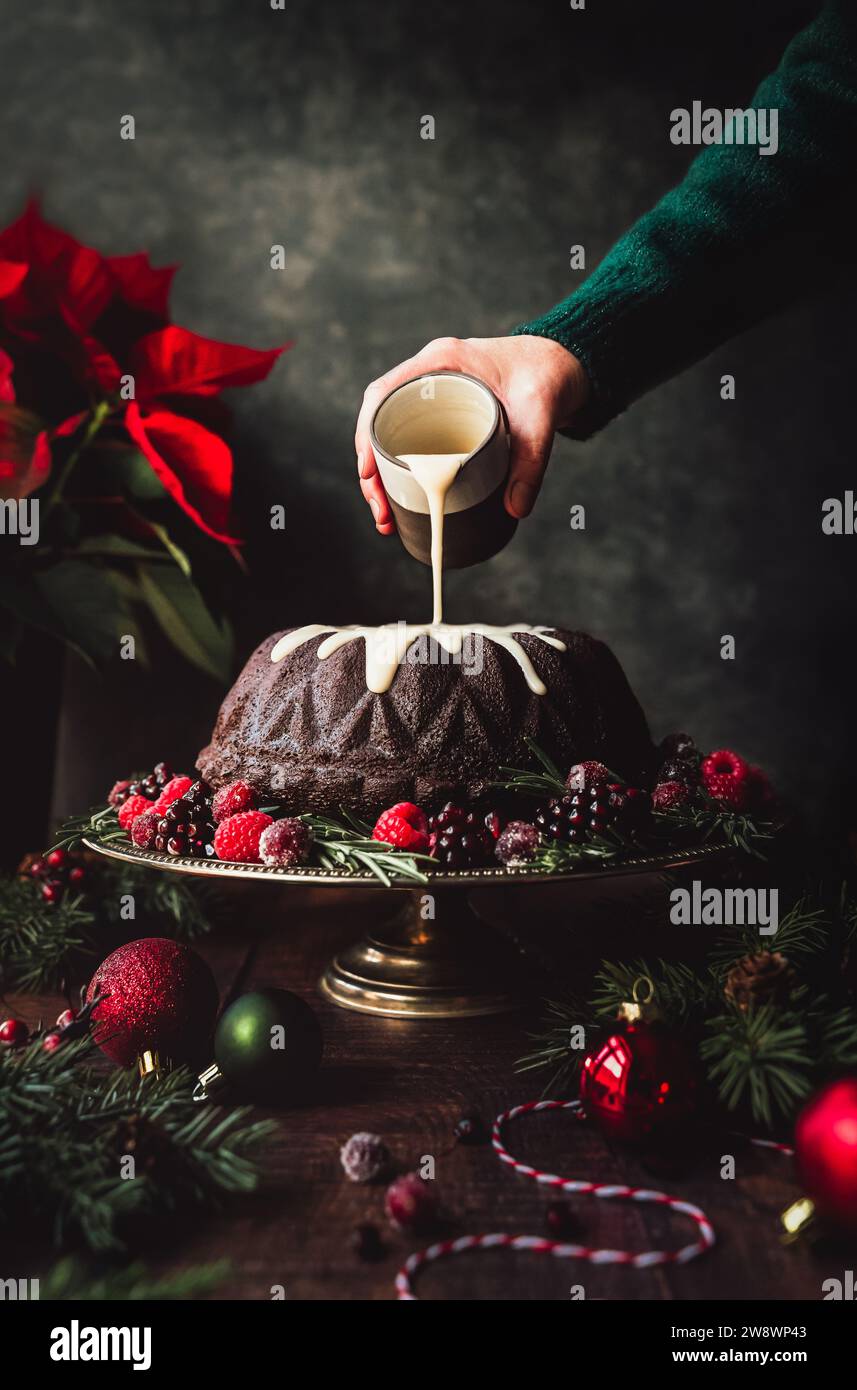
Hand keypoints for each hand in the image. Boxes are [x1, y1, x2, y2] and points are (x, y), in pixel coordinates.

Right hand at [355, 335, 588, 532]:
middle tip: (381, 513)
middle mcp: (428, 376)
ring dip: (381, 476)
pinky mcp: (442, 414)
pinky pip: (408, 439)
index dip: (367, 434)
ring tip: (387, 517)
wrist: (561, 366)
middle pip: (379, 422)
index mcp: (440, 363)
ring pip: (390, 435)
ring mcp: (432, 395)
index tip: (368, 473)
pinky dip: (399, 470)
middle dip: (371, 471)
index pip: (382, 395)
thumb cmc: (546, 378)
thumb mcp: (541, 417)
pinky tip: (400, 500)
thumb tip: (515, 509)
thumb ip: (532, 462)